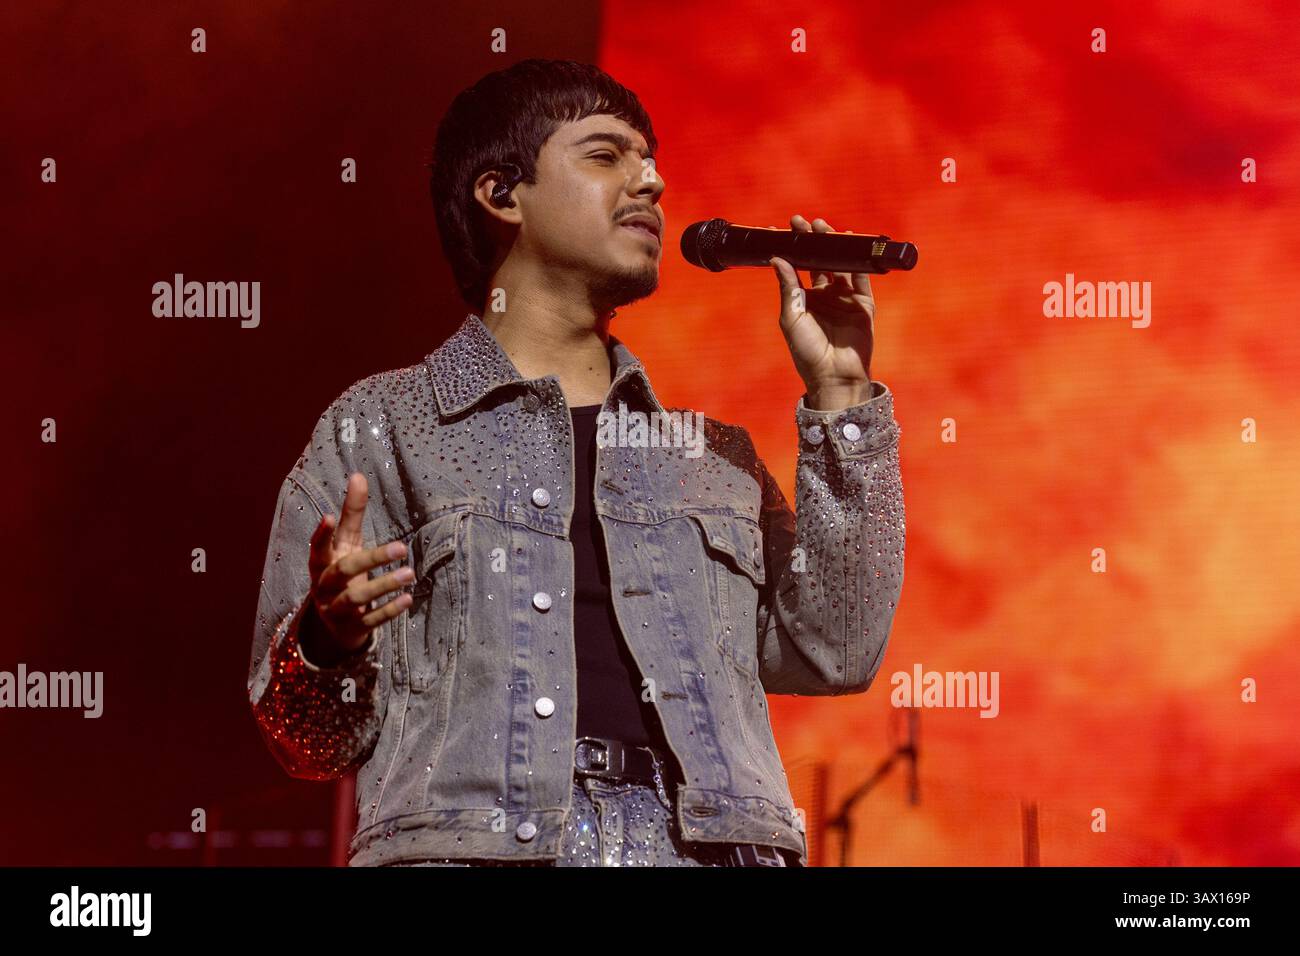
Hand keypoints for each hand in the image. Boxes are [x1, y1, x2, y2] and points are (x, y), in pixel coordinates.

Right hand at [305, 472, 413, 654]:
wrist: (336, 624)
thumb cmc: (342, 571)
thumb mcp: (346, 544)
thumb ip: (351, 513)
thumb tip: (358, 475)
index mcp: (321, 564)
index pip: (317, 548)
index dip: (321, 534)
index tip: (329, 515)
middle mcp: (324, 587)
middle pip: (343, 571)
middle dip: (372, 558)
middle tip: (402, 547)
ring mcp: (337, 609)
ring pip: (356, 598)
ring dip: (384, 585)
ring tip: (410, 573)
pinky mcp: (353, 627)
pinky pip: (371, 619)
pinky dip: (388, 610)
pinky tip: (408, 599)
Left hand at [769, 214, 874, 407]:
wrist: (834, 376)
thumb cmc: (807, 352)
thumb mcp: (791, 318)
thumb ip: (788, 288)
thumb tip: (777, 258)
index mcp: (804, 300)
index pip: (797, 268)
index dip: (791, 249)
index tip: (780, 230)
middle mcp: (825, 296)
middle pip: (819, 261)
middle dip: (811, 241)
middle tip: (802, 222)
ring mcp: (845, 298)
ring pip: (839, 264)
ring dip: (832, 245)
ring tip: (822, 227)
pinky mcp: (864, 304)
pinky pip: (862, 276)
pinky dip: (858, 259)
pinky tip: (851, 242)